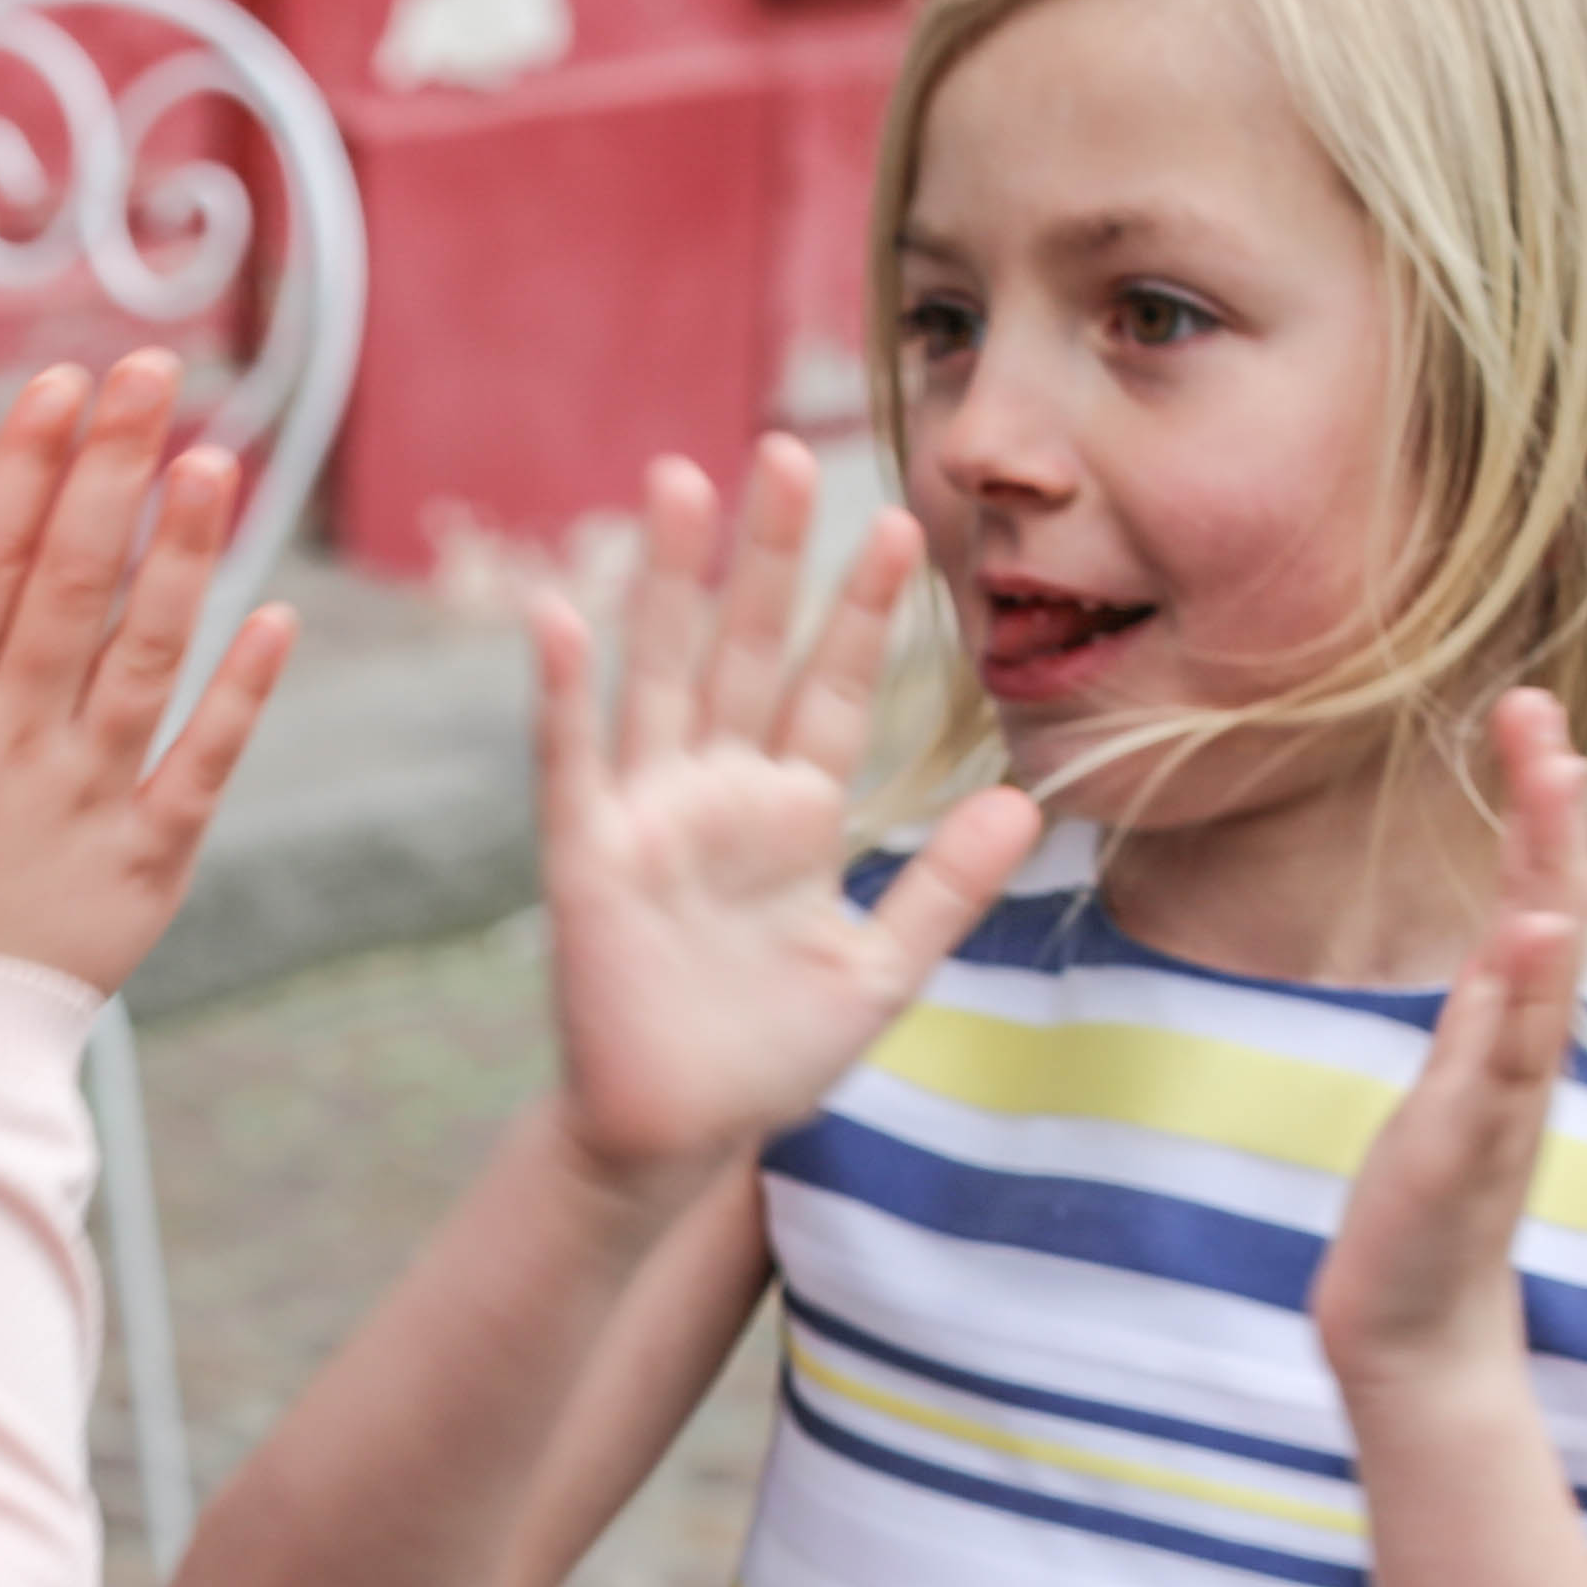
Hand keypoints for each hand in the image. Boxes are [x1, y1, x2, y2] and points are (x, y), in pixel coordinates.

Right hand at [0, 352, 297, 994]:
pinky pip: (203, 766)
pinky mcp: (146, 862)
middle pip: (71, 582)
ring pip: (146, 657)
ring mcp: (87, 799)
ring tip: (214, 463)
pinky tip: (274, 618)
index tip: (64, 381)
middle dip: (115, 468)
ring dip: (183, 556)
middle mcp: (14, 741)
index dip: (25, 466)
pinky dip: (242, 695)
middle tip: (157, 372)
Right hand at [529, 440, 1041, 1189]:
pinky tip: (560, 613)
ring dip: (669, 584)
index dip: (860, 610)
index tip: (903, 521)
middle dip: (768, 557)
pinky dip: (562, 693)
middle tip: (787, 451)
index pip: (830, 688)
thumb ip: (947, 885)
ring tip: (681, 481)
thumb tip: (1027, 797)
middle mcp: (717, 794)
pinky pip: (571, 764)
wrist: (678, 1135)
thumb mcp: (883, 969)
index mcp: (792, 813)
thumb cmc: (771, 1055)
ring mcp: (648, 819)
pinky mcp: (587, 861)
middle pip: (746, 652)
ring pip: (662, 677)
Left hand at [1312, 690, 1586, 1395]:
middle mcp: (1519, 1056)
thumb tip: (1508, 927)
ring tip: (1553, 785)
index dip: (1538, 807)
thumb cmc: (1425, 1207)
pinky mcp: (1462, 1162)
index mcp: (1504, 1031)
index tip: (1527, 710)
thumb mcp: (1451, 1081)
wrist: (1414, 1333)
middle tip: (1542, 713)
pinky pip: (1497, 1073)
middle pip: (1553, 913)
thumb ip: (1484, 1008)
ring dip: (1545, 878)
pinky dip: (1513, 1007)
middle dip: (1550, 813)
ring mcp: (1498, 1106)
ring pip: (1540, 979)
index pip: (1536, 896)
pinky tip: (1518, 942)